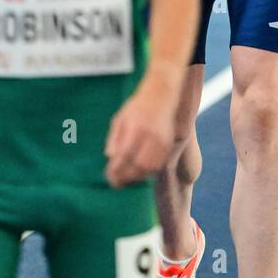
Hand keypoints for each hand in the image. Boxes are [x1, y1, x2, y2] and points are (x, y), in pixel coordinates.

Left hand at [104, 70, 177, 187]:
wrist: (161, 95)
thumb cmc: (137, 107)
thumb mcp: (120, 118)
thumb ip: (114, 138)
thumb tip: (109, 157)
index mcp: (134, 128)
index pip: (123, 156)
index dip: (116, 170)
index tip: (110, 177)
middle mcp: (149, 136)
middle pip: (137, 166)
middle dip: (126, 177)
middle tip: (117, 181)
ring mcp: (161, 140)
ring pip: (149, 168)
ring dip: (137, 176)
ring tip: (128, 177)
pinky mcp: (168, 143)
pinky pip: (158, 164)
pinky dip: (148, 171)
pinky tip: (140, 170)